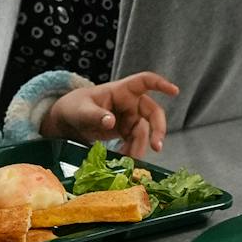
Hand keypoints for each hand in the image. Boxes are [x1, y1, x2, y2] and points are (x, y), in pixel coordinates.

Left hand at [44, 72, 179, 157]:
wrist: (67, 123)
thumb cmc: (74, 108)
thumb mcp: (81, 111)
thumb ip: (95, 116)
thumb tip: (111, 121)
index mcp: (121, 90)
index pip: (144, 81)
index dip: (160, 85)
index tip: (175, 91)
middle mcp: (130, 103)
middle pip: (153, 113)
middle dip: (158, 129)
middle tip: (157, 147)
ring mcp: (129, 118)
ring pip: (144, 132)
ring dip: (140, 147)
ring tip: (128, 160)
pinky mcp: (126, 132)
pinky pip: (135, 142)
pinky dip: (131, 151)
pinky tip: (124, 160)